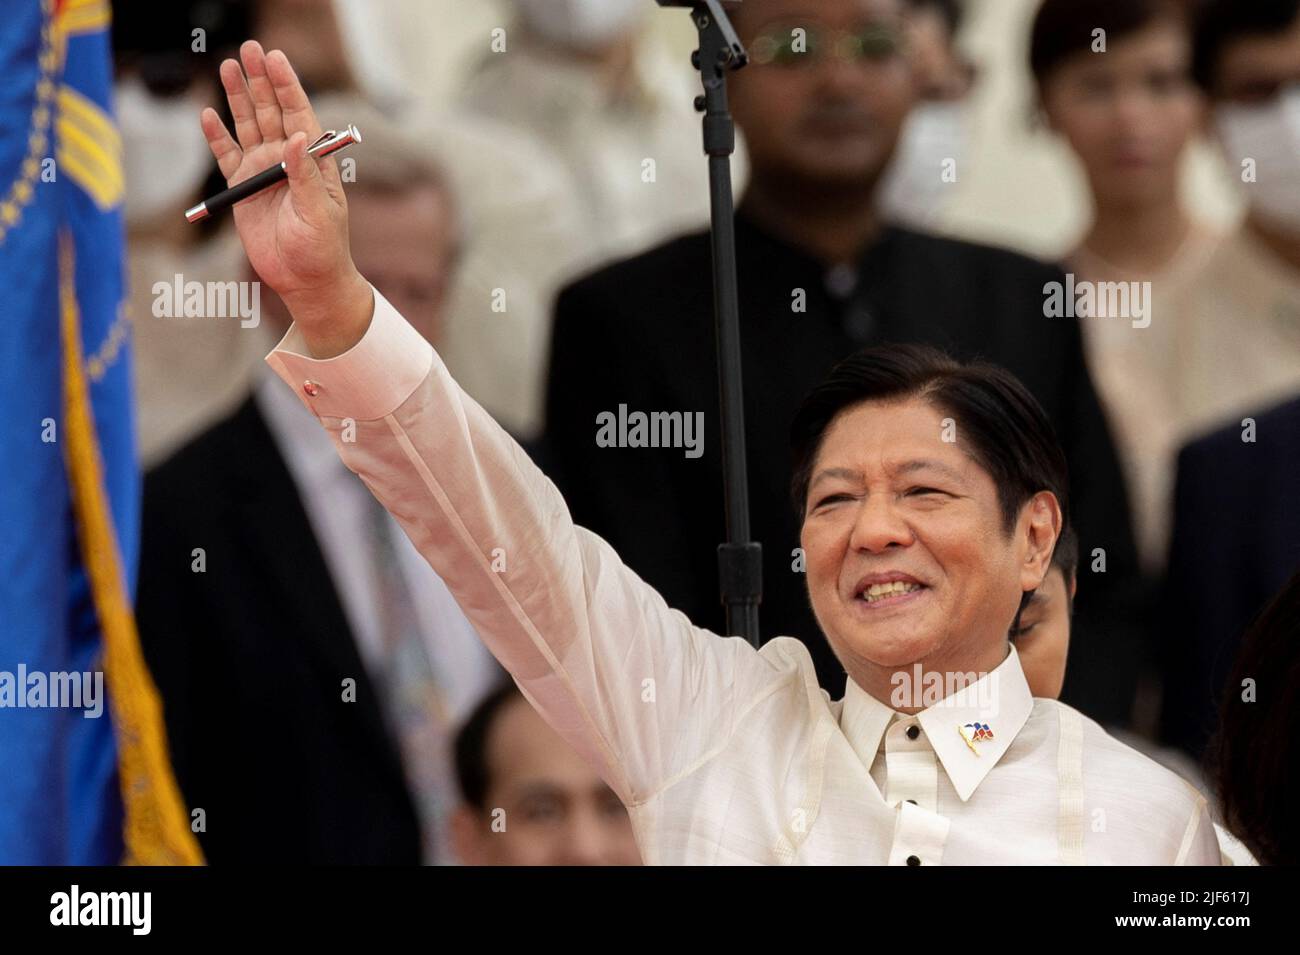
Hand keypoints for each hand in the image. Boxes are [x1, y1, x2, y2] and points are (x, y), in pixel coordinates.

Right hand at [201, 41, 372, 356]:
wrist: (305, 280)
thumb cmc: (322, 249)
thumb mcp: (319, 213)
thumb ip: (306, 176)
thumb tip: (299, 137)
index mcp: (312, 161)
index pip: (299, 114)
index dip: (287, 85)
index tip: (275, 58)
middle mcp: (287, 160)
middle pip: (271, 112)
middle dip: (260, 80)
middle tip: (249, 48)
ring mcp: (264, 172)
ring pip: (248, 126)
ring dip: (238, 97)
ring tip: (228, 66)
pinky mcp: (243, 189)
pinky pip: (226, 157)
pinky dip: (217, 137)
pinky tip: (208, 115)